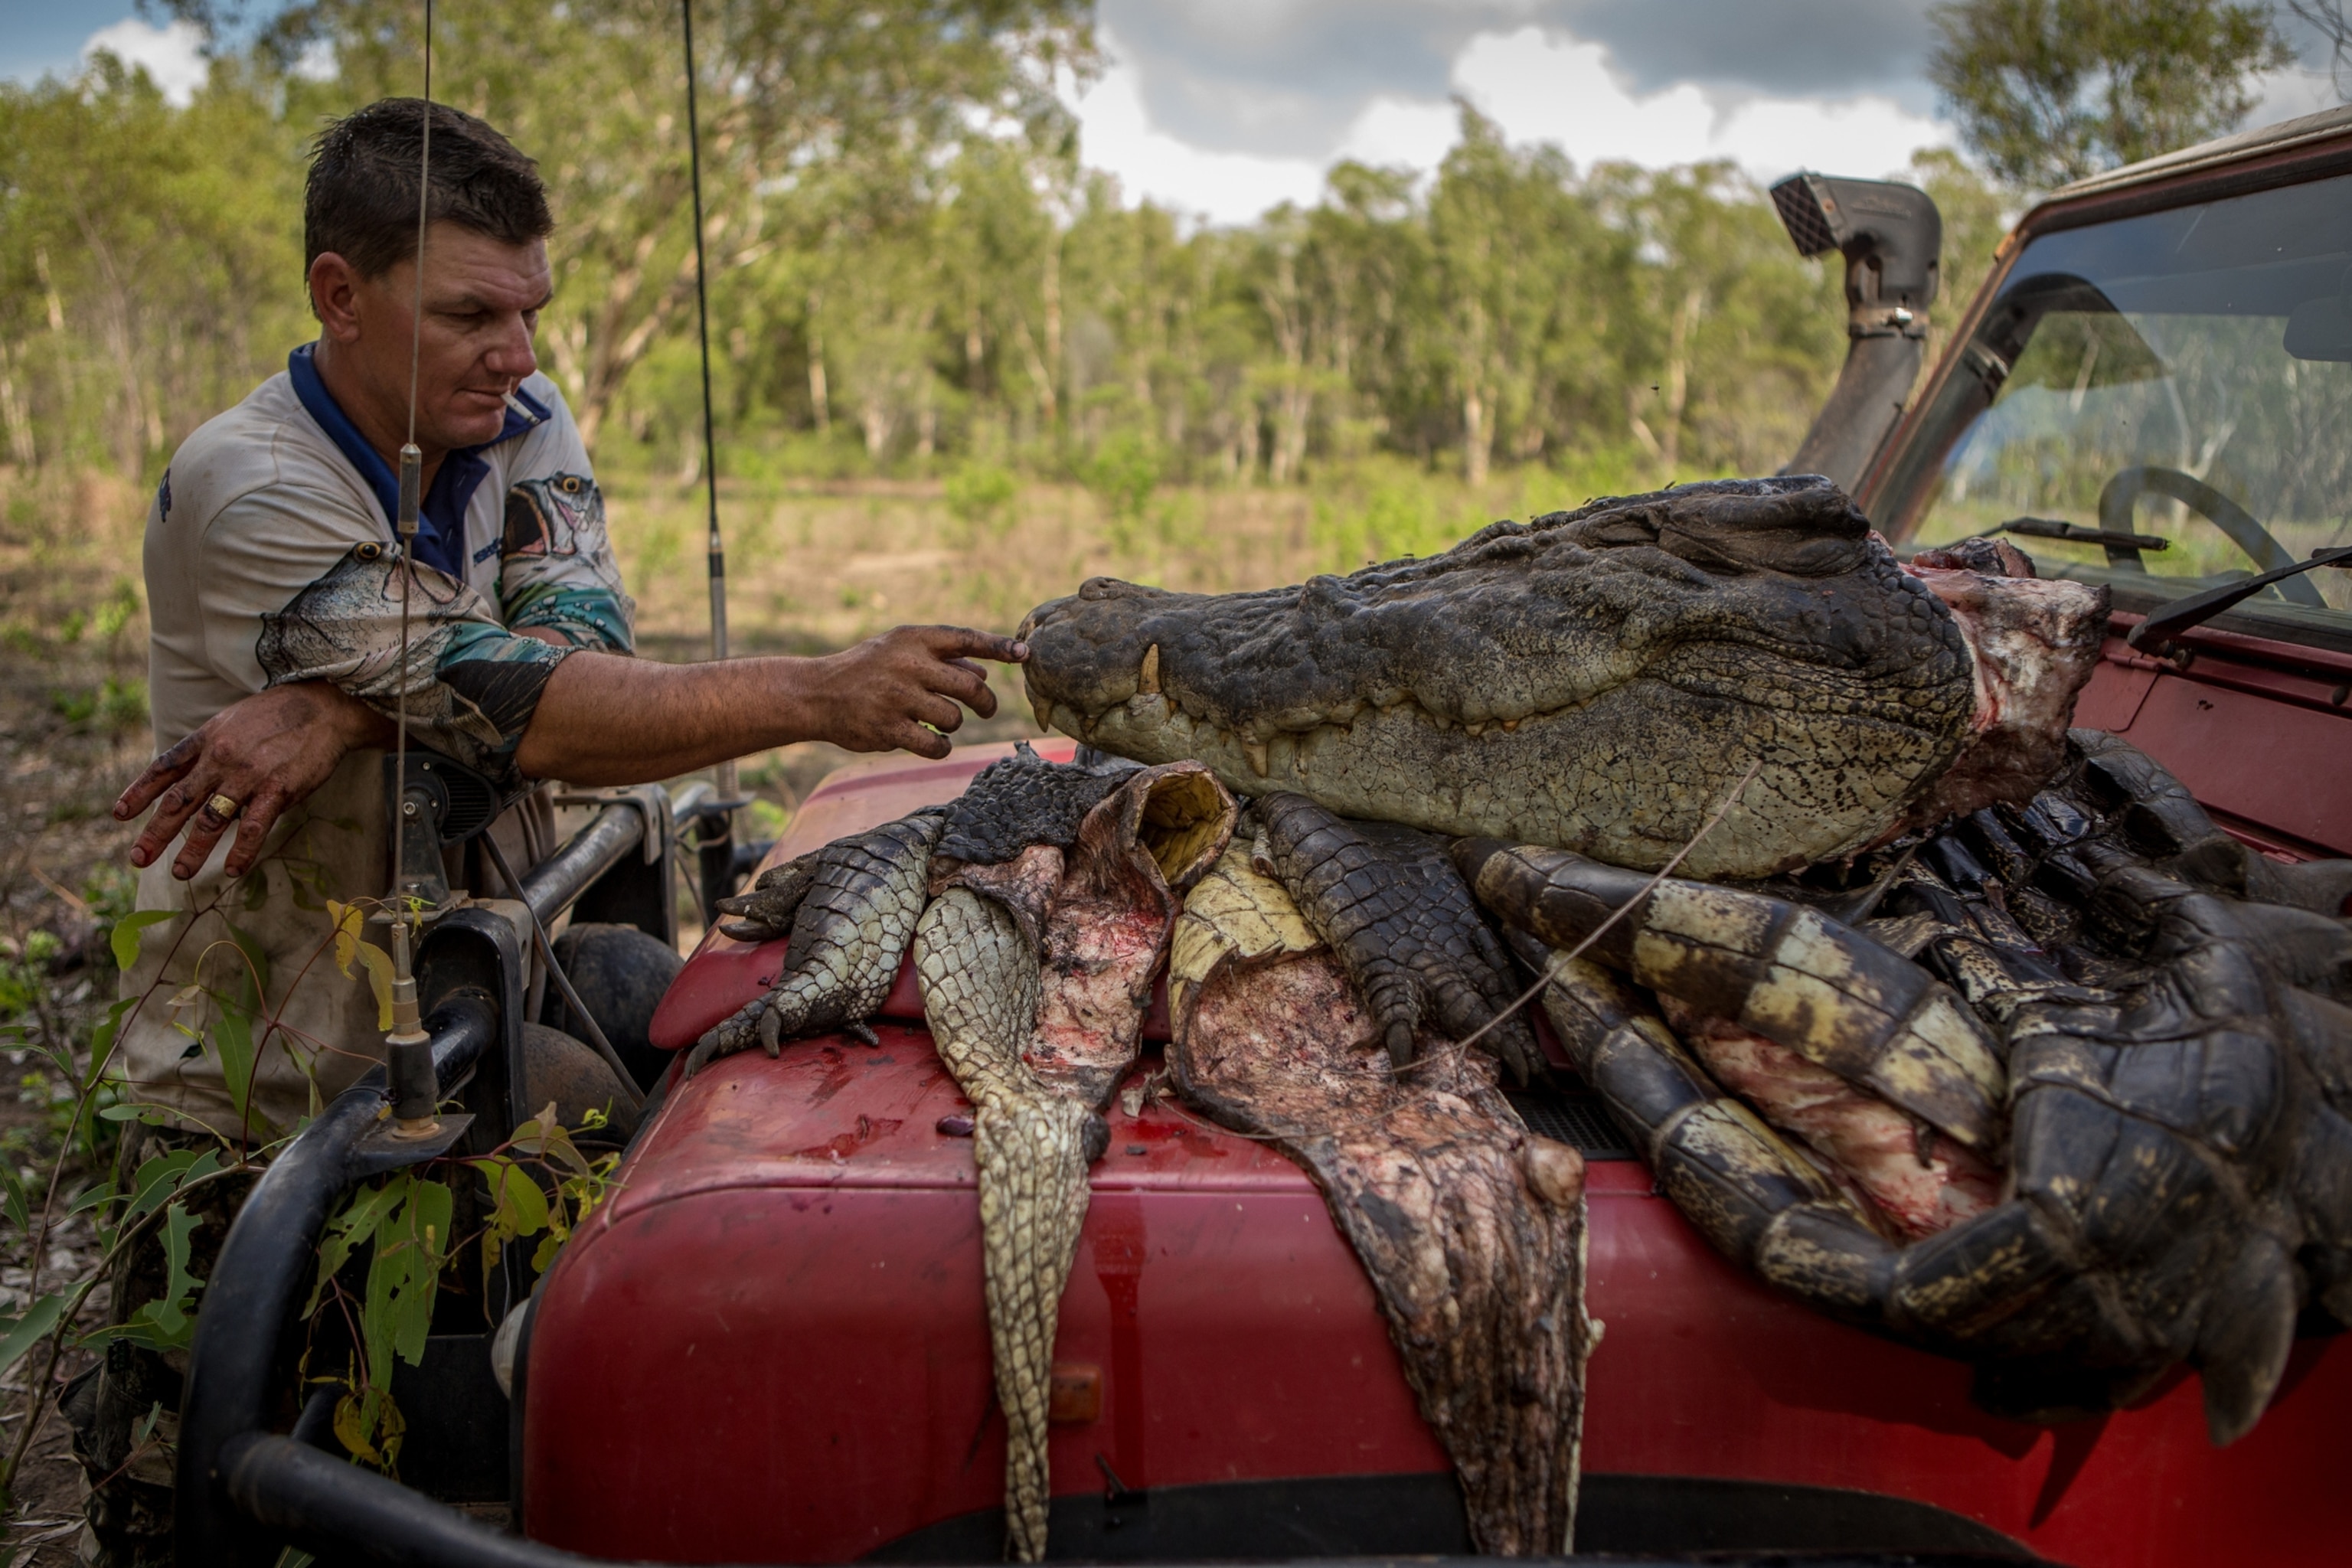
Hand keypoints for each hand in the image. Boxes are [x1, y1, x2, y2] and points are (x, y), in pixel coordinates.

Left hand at [115, 683, 393, 880]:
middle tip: (138, 859)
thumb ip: (208, 748)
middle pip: (180, 800)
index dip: (140, 792)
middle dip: (156, 832)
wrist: (323, 707)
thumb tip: (193, 783)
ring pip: (212, 819)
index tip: (119, 815)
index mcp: (206, 740)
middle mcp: (221, 758)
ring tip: (181, 872)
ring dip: (193, 849)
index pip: (164, 768)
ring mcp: (248, 775)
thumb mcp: (231, 721)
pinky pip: (255, 827)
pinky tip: (233, 869)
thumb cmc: (277, 716)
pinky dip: (242, 850)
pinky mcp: (278, 789)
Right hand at [800, 625, 1026, 759]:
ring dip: (954, 724)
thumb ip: (942, 657)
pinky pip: (936, 744)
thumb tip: (986, 672)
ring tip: (938, 721)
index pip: (965, 639)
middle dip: (985, 703)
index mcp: (913, 639)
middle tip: (985, 710)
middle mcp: (907, 664)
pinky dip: (942, 747)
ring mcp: (897, 697)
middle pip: (971, 686)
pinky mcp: (888, 729)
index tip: (1025, 654)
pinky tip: (933, 742)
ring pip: (954, 717)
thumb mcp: (899, 650)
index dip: (998, 646)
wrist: (817, 694)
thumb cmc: (866, 670)